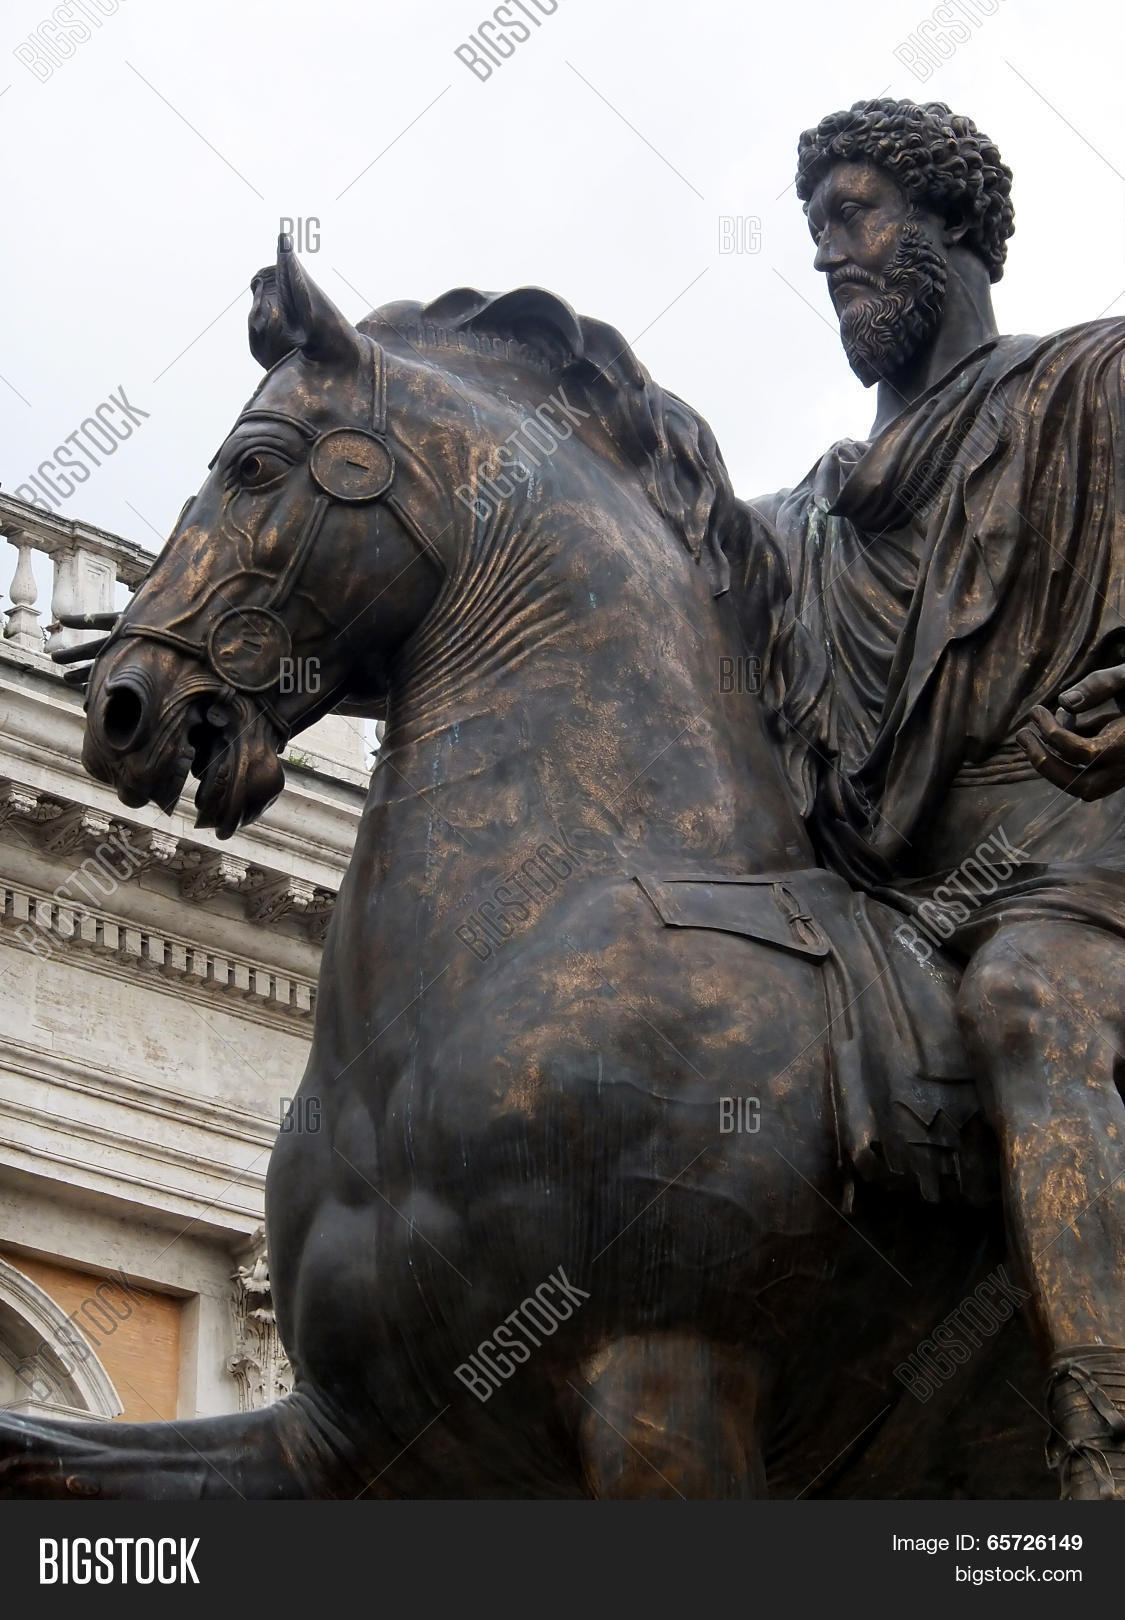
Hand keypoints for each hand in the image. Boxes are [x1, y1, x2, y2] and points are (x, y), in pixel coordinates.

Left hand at [1016, 663, 1124, 798]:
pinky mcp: (1119, 773)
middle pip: (1078, 785)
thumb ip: (1103, 684)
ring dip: (1053, 768)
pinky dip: (1068, 763)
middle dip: (1044, 763)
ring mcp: (1124, 775)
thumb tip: (1065, 702)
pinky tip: (1064, 729)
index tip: (1036, 710)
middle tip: (1021, 734)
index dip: (1052, 732)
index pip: (1081, 751)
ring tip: (1030, 737)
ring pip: (1083, 789)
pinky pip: (1090, 779)